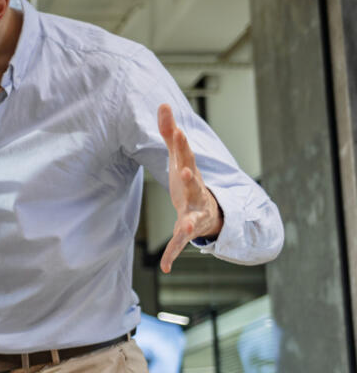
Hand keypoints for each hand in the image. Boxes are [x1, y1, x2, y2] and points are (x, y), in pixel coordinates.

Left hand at [158, 103, 223, 273]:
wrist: (209, 210)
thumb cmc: (189, 179)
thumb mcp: (179, 157)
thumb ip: (169, 132)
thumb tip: (163, 104)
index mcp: (189, 173)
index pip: (185, 156)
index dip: (181, 144)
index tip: (177, 131)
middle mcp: (195, 192)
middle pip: (192, 184)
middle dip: (190, 178)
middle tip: (186, 171)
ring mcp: (193, 213)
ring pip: (191, 219)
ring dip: (188, 224)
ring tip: (186, 228)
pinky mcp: (187, 231)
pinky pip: (179, 244)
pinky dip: (172, 255)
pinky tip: (165, 267)